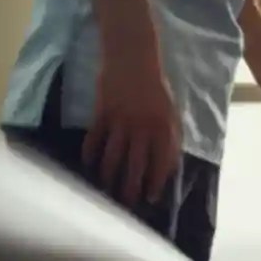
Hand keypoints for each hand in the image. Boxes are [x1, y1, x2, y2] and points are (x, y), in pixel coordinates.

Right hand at [83, 41, 180, 206]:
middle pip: (135, 165)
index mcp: (163, 127)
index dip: (155, 182)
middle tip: (126, 203)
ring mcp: (120, 120)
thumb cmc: (156, 87)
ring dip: (109, 176)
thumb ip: (170, 138)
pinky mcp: (102, 113)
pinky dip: (90, 154)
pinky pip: (94, 139)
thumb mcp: (171, 112)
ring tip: (106, 190)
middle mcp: (142, 127)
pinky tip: (89, 166)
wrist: (133, 57)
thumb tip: (168, 167)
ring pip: (113, 156)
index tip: (151, 198)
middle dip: (131, 187)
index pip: (160, 163)